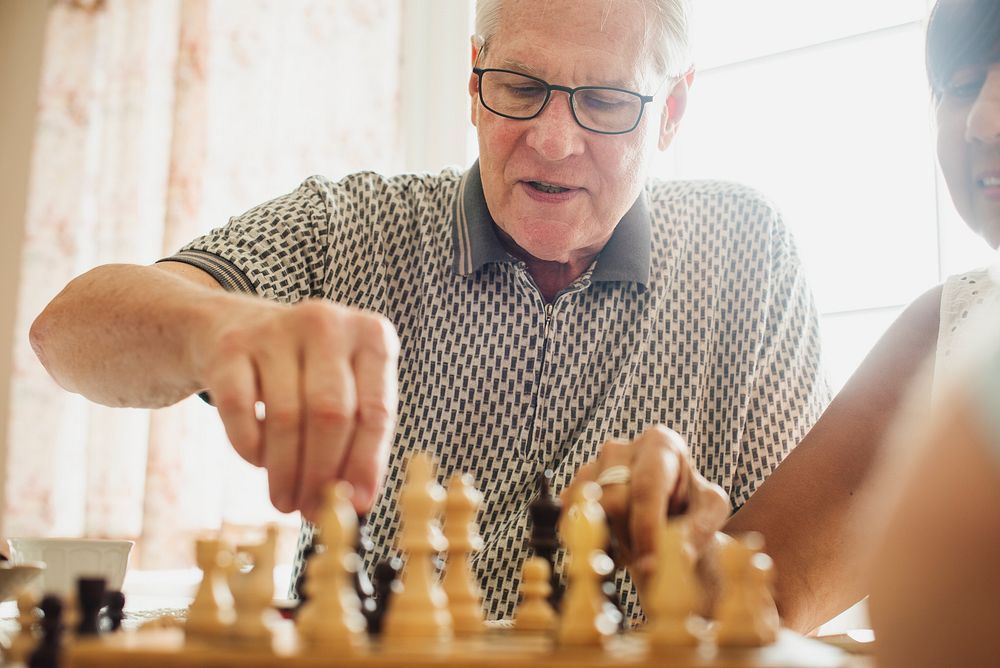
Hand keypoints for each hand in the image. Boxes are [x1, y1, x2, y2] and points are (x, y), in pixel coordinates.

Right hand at [191, 296, 398, 520]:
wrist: (237, 326)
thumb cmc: (308, 371)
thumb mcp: (347, 387)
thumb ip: (358, 438)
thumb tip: (357, 503)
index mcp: (372, 334)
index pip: (376, 411)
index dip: (366, 464)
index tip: (359, 505)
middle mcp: (327, 323)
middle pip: (331, 416)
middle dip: (322, 474)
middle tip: (312, 511)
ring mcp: (276, 329)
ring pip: (286, 418)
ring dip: (285, 471)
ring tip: (285, 500)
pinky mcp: (230, 346)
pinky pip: (240, 411)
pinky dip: (251, 447)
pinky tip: (259, 462)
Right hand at [562, 425, 729, 593]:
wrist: (669, 509)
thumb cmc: (692, 504)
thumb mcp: (710, 513)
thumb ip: (698, 530)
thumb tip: (679, 555)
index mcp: (660, 444)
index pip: (646, 487)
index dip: (646, 529)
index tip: (650, 565)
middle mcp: (621, 449)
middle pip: (613, 501)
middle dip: (629, 541)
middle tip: (646, 564)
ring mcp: (592, 465)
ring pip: (587, 511)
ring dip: (608, 544)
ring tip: (632, 555)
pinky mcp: (575, 486)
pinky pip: (570, 517)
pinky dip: (587, 540)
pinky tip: (612, 548)